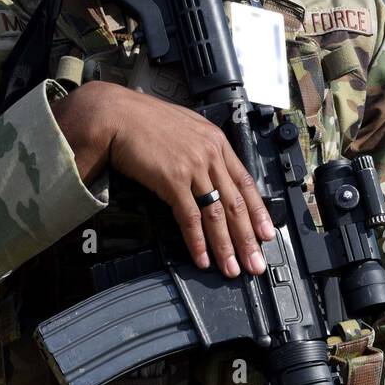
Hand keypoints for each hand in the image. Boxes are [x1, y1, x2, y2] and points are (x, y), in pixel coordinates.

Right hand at [51, 81, 275, 277]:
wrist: (117, 114)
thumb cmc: (145, 120)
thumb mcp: (186, 128)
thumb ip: (202, 148)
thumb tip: (209, 172)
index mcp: (217, 141)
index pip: (246, 182)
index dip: (258, 211)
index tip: (267, 233)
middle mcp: (210, 154)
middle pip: (236, 203)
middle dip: (248, 238)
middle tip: (256, 263)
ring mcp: (193, 167)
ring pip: (217, 214)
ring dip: (226, 246)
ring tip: (233, 269)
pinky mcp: (173, 180)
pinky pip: (190, 217)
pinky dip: (197, 241)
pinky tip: (203, 258)